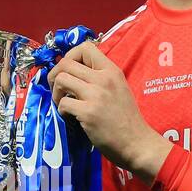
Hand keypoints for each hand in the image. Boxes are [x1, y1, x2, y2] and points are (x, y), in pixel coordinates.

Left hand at [48, 41, 170, 182]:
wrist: (136, 142)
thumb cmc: (127, 118)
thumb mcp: (118, 88)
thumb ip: (100, 78)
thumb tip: (75, 72)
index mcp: (112, 70)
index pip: (85, 47)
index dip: (70, 56)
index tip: (69, 71)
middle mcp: (104, 79)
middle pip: (66, 63)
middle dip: (55, 75)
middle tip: (58, 89)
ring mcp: (95, 95)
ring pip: (61, 79)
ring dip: (55, 92)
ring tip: (62, 102)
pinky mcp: (88, 113)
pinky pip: (63, 103)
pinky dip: (61, 110)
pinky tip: (69, 116)